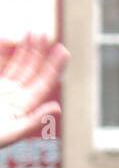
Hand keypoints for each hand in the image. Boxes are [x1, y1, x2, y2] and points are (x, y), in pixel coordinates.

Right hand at [0, 34, 66, 149]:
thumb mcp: (10, 133)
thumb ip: (33, 121)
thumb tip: (58, 108)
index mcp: (23, 108)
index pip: (43, 83)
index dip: (54, 67)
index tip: (63, 51)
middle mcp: (14, 97)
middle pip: (31, 71)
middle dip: (39, 53)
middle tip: (44, 34)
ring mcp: (2, 91)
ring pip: (17, 66)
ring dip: (25, 51)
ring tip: (33, 33)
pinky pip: (1, 68)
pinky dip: (4, 55)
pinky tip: (9, 42)